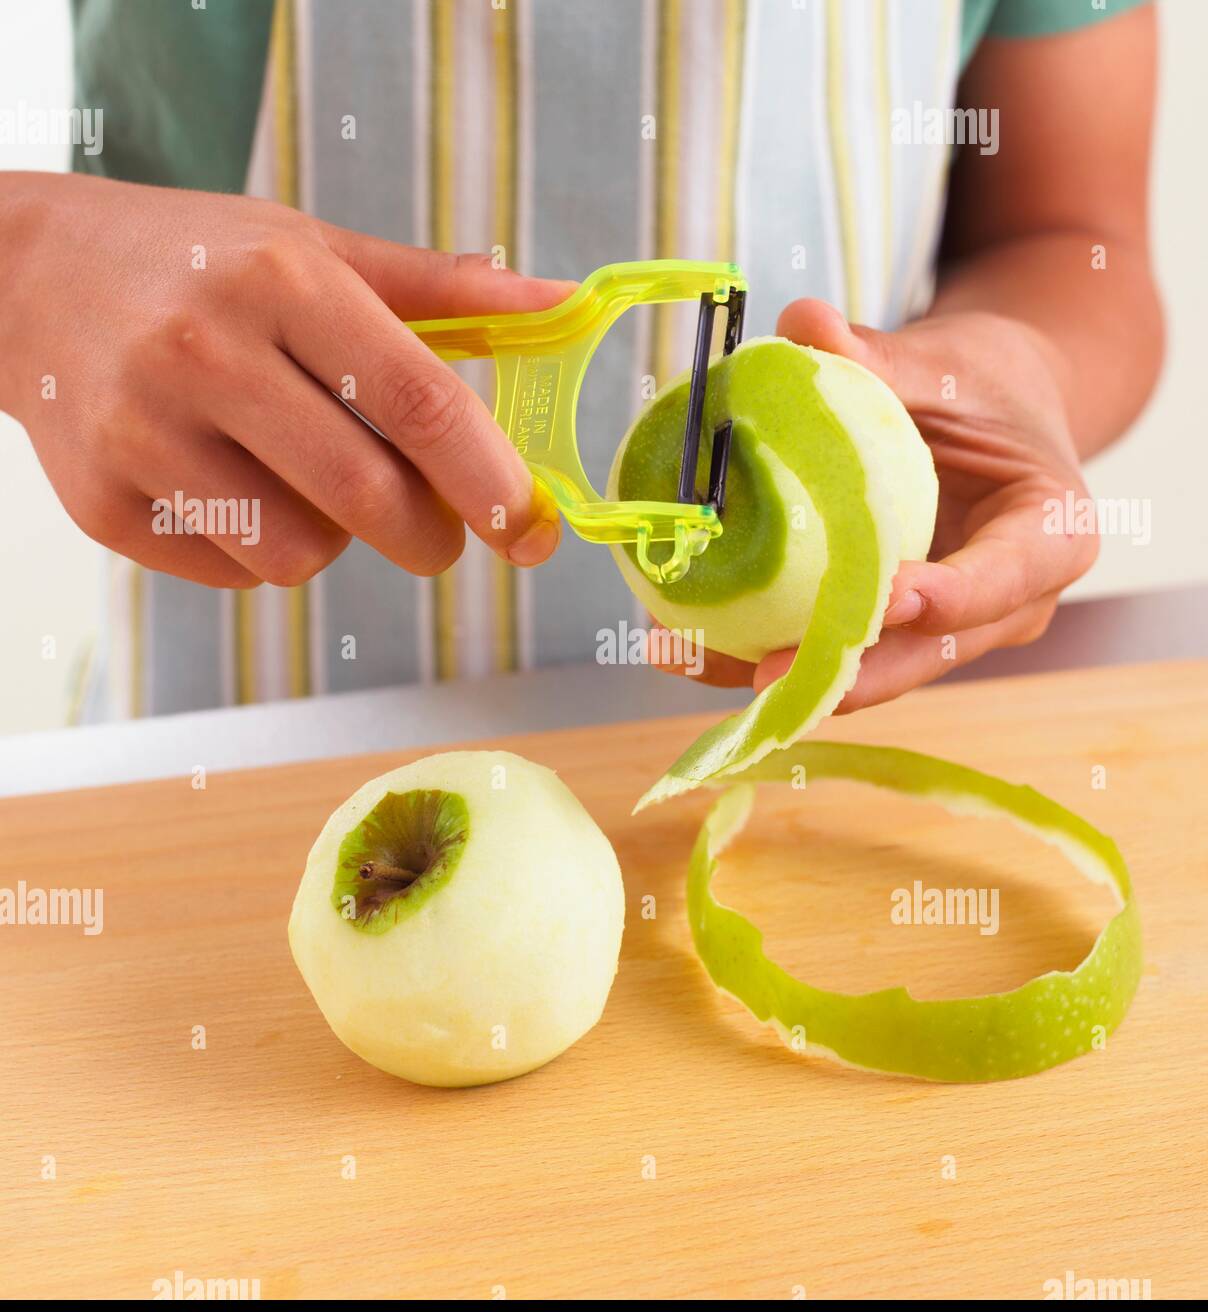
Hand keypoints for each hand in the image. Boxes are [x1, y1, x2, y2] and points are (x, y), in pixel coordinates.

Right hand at [0, 172, 572, 586]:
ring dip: (336, 539)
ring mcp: (141, 434)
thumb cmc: (199, 264)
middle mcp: (204, 353)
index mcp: (278, 278)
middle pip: (369, 498)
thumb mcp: (314, 248)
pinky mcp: (104, 504)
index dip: (490, 477)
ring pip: (302, 554)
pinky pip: (236, 573)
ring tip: (302, 480)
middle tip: (438, 529)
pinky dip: (263, 551)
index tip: (531, 524)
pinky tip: (234, 489)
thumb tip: (559, 302)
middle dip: (432, 536)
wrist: (22, 278)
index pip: (416, 400)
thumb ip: (440, 291)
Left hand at [662, 299, 1099, 709]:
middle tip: (762, 675)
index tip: (888, 597)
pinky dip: (762, 651)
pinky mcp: (895, 635)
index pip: (1003, 579)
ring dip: (781, 676)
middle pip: (929, 653)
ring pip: (872, 671)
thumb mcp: (946, 362)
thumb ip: (882, 357)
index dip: (947, 599)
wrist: (996, 415)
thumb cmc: (986, 384)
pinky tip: (683, 646)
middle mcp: (1009, 604)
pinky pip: (834, 653)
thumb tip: (801, 324)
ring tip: (689, 660)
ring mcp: (951, 630)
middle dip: (846, 672)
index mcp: (1051, 536)